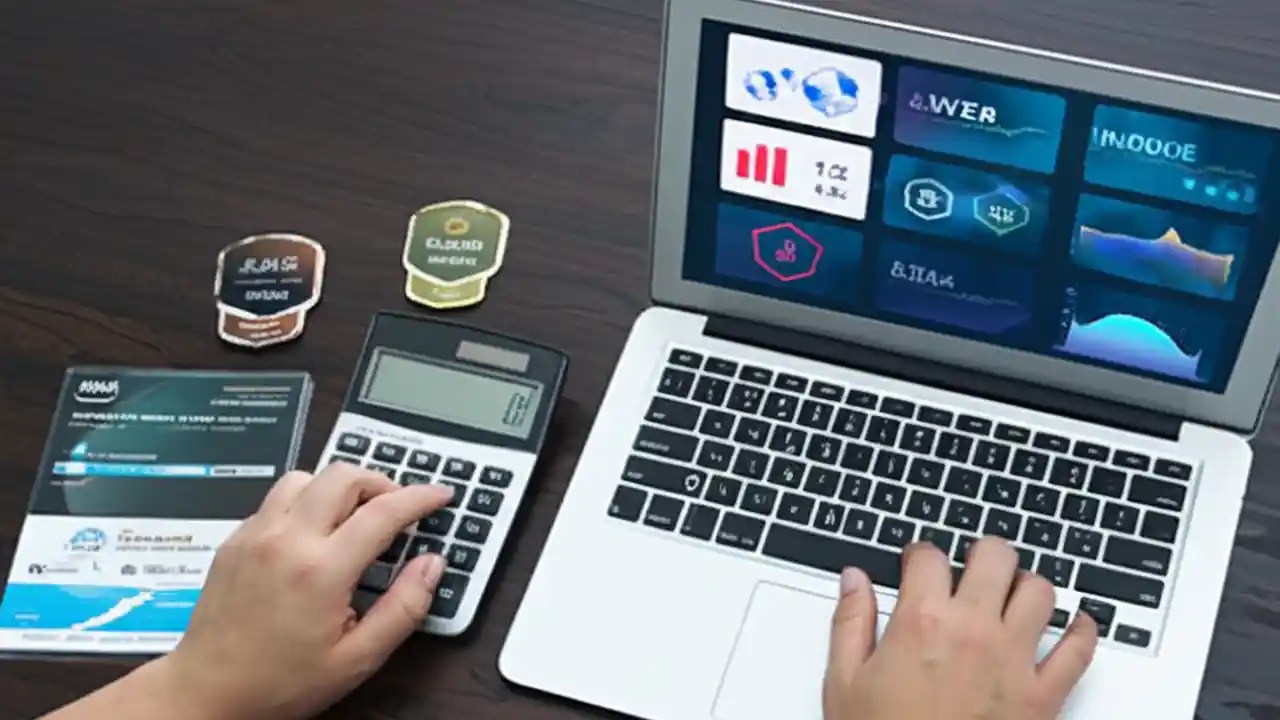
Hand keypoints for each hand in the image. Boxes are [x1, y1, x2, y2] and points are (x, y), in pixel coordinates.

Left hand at [155, 463, 452, 719]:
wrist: (205, 694)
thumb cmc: (279, 684)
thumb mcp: (357, 660)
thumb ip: (403, 608)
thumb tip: (432, 565)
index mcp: (321, 571)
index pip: (384, 511)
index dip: (420, 497)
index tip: (440, 494)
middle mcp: (286, 540)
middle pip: (343, 475)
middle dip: (380, 482)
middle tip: (397, 507)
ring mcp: (254, 535)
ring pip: (305, 477)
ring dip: (337, 487)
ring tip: (354, 516)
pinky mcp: (234, 540)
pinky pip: (276, 500)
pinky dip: (305, 503)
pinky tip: (313, 535)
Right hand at [823, 537, 1097, 719]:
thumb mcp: (844, 683)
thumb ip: (850, 622)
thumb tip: (853, 580)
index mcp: (921, 623)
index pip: (929, 557)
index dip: (920, 554)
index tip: (918, 563)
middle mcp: (973, 632)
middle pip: (995, 557)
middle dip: (982, 554)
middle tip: (972, 567)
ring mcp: (1014, 661)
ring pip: (1041, 592)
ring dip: (1026, 586)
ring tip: (1012, 594)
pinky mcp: (1044, 696)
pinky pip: (1079, 650)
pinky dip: (1083, 631)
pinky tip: (1076, 624)